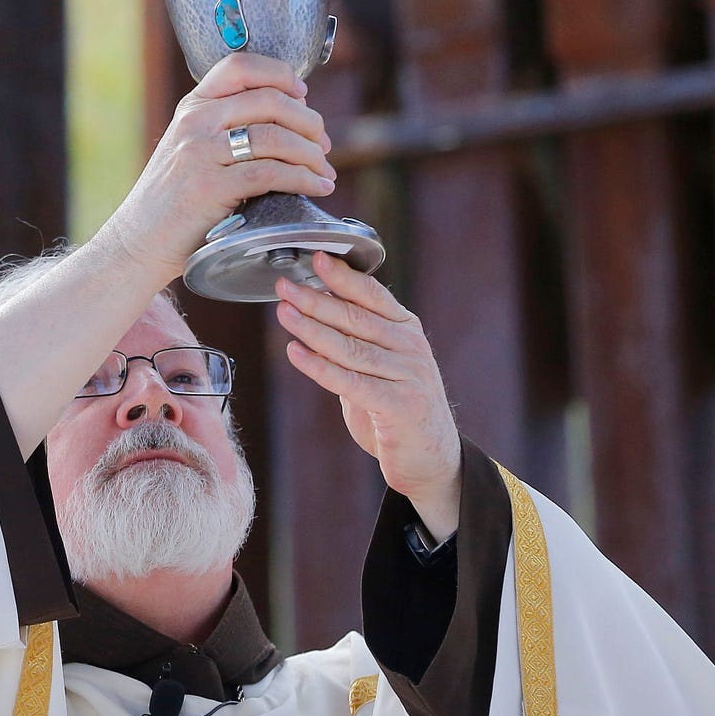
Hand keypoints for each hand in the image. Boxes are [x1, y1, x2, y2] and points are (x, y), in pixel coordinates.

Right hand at [103, 52, 336, 279]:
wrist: (140, 241)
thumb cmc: (174, 200)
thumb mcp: (189, 149)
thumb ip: (225, 128)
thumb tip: (290, 120)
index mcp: (192, 107)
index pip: (240, 66)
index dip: (280, 74)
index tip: (302, 95)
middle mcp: (194, 122)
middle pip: (269, 101)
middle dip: (309, 122)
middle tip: (324, 144)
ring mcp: (200, 153)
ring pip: (275, 138)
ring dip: (312, 154)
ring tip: (324, 170)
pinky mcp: (210, 186)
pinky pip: (271, 175)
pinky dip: (304, 180)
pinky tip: (317, 188)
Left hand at [274, 252, 462, 538]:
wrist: (431, 458)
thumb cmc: (396, 406)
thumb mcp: (379, 364)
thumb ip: (354, 339)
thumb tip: (315, 305)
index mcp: (406, 330)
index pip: (373, 294)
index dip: (343, 276)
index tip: (315, 257)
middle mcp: (410, 348)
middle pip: (355, 317)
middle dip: (316, 299)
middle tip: (284, 286)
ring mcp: (408, 376)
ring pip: (349, 347)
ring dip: (312, 328)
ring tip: (283, 313)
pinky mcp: (398, 406)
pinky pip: (350, 381)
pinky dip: (319, 366)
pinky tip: (295, 352)